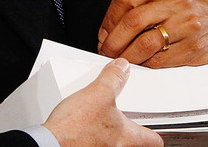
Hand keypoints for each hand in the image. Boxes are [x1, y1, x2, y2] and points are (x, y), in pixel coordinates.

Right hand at [43, 58, 162, 146]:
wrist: (51, 144)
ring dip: (111, 135)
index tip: (153, 126)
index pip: (155, 141)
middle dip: (131, 131)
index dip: (155, 132)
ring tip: (101, 121)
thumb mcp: (97, 93)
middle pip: (136, 145)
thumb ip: (112, 78)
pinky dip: (94, 139)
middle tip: (124, 119)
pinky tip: (83, 128)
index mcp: (128, 137)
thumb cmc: (75, 127)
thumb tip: (122, 67)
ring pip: (116, 146)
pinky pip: (97, 146)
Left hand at [96, 0, 207, 67]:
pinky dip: (147, 65)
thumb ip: (145, 6)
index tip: (103, 33)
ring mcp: (186, 26)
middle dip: (113, 41)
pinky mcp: (194, 48)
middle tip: (107, 52)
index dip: (109, 18)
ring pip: (146, 42)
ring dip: (128, 56)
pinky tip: (143, 66)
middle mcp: (175, 4)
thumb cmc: (198, 13)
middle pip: (132, 21)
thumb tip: (111, 28)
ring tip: (122, 62)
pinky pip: (162, 60)